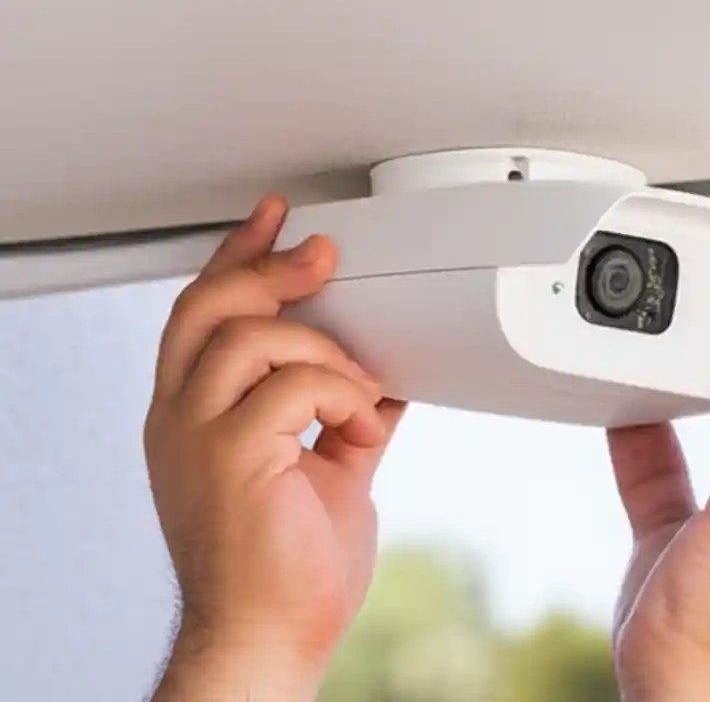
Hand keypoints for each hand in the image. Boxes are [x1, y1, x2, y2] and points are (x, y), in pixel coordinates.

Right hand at [144, 196, 405, 699]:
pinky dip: (341, 394)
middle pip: (207, 305)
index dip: (237, 256)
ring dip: (321, 347)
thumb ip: (342, 419)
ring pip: (248, 335)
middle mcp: (180, 421)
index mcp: (193, 418)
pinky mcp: (230, 458)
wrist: (269, 637)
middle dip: (269, 266)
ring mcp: (196, 437)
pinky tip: (359, 428)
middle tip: (325, 256)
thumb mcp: (324, 471)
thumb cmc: (287, 570)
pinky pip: (292, 385)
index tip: (275, 220)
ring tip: (355, 389)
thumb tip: (379, 381)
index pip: (201, 314)